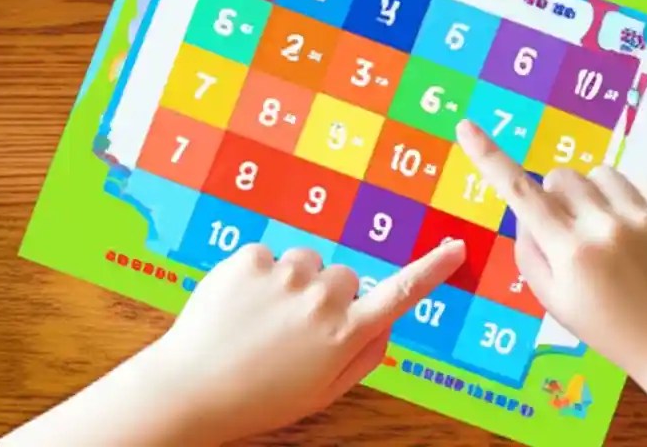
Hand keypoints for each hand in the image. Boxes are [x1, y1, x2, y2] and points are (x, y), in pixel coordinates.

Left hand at [151, 240, 465, 444]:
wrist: (190, 390)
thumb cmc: (259, 398)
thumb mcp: (324, 390)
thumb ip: (364, 353)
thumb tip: (386, 320)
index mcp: (345, 334)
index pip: (401, 293)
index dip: (433, 269)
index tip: (457, 247)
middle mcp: (322, 299)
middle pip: (343, 276)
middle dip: (326, 293)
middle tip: (293, 328)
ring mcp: (285, 275)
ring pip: (303, 263)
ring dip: (289, 283)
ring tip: (259, 321)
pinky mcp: (250, 260)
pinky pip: (265, 257)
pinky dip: (254, 277)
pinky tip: (238, 308)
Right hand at [456, 119, 646, 375]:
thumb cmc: (607, 327)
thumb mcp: (553, 301)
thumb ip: (529, 252)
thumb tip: (524, 211)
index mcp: (569, 251)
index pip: (520, 192)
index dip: (489, 157)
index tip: (466, 126)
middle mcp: (603, 226)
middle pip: (561, 176)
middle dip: (556, 196)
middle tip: (570, 230)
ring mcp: (642, 216)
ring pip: (599, 172)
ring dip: (593, 192)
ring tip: (606, 228)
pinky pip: (638, 176)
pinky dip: (628, 193)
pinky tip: (633, 223)